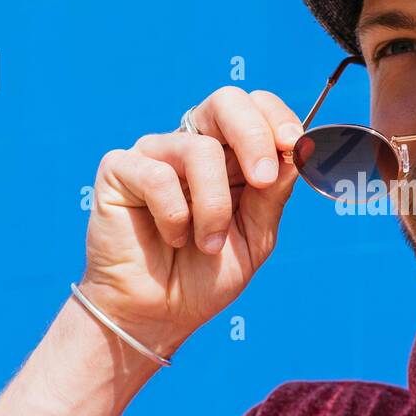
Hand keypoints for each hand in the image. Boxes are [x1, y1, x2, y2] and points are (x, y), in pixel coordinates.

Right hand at [78, 87, 304, 356]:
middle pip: (227, 101)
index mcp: (230, 155)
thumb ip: (273, 194)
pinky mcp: (120, 169)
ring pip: (199, 149)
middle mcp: (192, 144)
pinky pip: (158, 176)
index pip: (256, 107)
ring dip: (214, 206)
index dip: (278, 119)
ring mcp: (155, 153)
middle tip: (262, 180)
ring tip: (207, 244)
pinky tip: (171, 238)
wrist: (160, 314)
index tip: (296, 148)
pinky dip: (175, 216)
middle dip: (254, 136)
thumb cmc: (205, 275)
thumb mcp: (255, 236)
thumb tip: (295, 152)